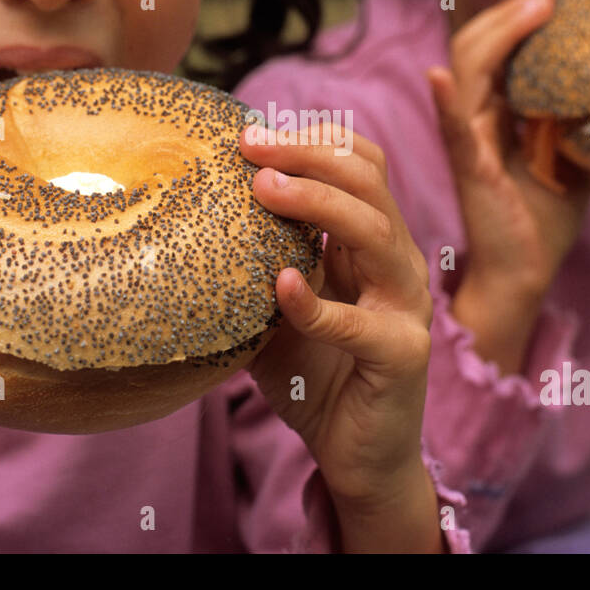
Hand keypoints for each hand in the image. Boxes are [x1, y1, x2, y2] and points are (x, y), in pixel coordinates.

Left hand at [240, 122, 440, 551]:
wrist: (359, 456)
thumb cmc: (316, 377)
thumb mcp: (277, 311)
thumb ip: (255, 268)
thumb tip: (184, 227)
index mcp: (372, 244)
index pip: (361, 165)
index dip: (313, 139)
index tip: (251, 133)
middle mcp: (396, 264)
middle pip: (369, 181)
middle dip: (309, 154)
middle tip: (250, 145)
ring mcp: (405, 307)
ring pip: (375, 233)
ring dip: (318, 204)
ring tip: (264, 189)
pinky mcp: (401, 355)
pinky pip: (359, 324)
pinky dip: (317, 303)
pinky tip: (281, 285)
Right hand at [427, 0, 589, 374]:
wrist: (524, 273)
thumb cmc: (543, 221)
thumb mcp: (580, 162)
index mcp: (495, 115)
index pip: (494, 52)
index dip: (514, 20)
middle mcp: (474, 121)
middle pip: (475, 48)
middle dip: (508, 15)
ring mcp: (468, 143)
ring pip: (466, 72)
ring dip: (495, 34)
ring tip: (532, 9)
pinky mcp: (471, 169)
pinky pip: (453, 129)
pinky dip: (445, 100)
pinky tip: (439, 78)